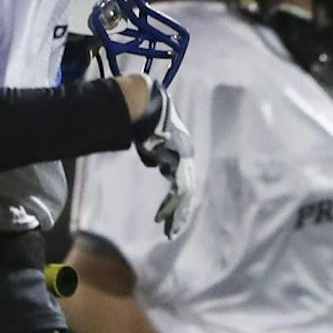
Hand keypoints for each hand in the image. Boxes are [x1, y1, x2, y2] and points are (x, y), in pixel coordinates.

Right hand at [130, 79, 195, 238]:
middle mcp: (186, 156)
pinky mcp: (177, 157)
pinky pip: (176, 185)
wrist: (146, 99)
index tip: (170, 219)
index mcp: (182, 153)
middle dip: (179, 213)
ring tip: (166, 228)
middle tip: (172, 233)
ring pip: (183, 193)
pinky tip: (163, 215)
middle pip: (187, 192)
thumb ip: (155, 153)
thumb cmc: (146, 117)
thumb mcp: (152, 140)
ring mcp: (183, 157)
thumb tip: (153, 162)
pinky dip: (170, 202)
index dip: (178, 203)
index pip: (184, 184)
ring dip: (174, 212)